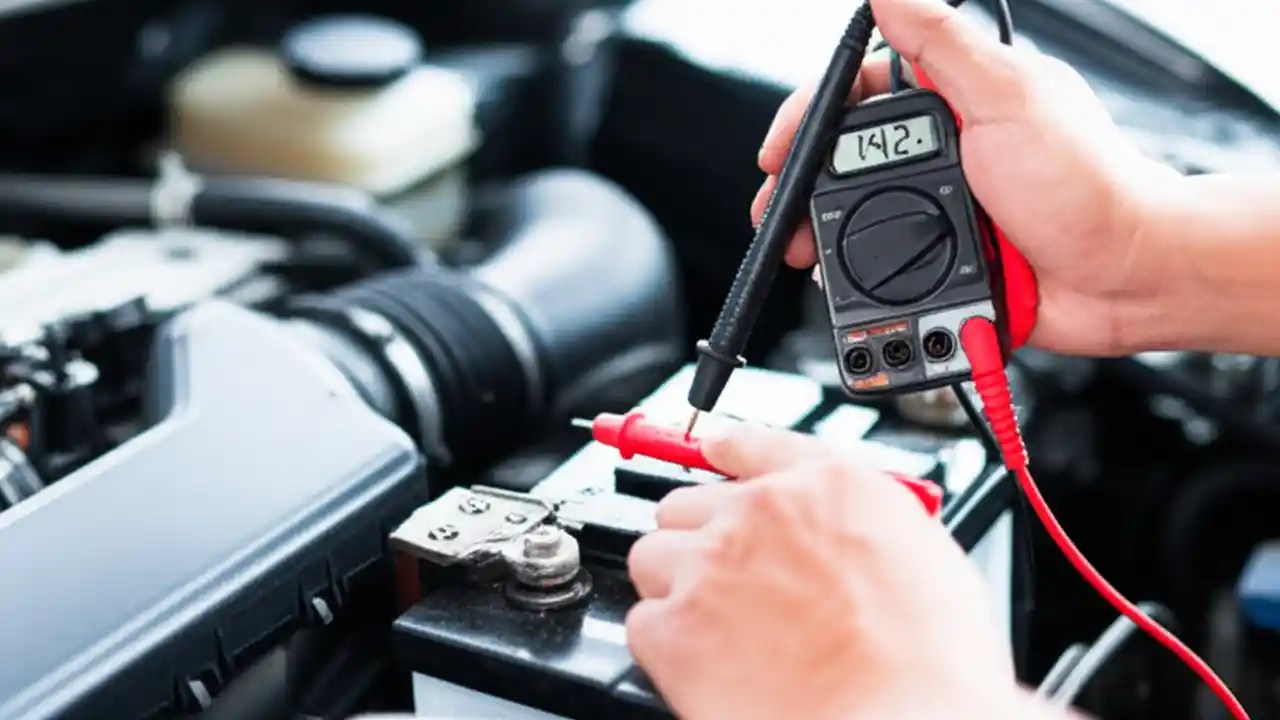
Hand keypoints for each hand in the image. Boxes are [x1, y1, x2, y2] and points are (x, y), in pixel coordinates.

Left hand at [625, 424, 1020, 719]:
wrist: (902, 716)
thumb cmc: (928, 657)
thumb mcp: (923, 550)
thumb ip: (859, 522)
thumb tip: (839, 535)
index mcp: (826, 487)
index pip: (754, 446)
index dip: (727, 454)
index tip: (714, 454)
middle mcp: (758, 513)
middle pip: (685, 506)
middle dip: (702, 540)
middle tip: (732, 583)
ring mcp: (708, 567)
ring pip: (653, 557)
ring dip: (675, 587)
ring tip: (719, 629)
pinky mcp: (673, 628)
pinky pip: (643, 622)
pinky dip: (666, 645)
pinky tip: (710, 664)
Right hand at [752, 0, 1178, 355]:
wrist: (1127, 278)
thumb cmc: (1091, 185)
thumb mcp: (1010, 99)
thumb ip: (945, 47)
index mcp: (959, 99)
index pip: (861, 92)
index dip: (811, 117)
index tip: (781, 148)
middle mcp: (948, 150)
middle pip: (848, 158)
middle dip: (801, 184)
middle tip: (777, 208)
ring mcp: (945, 207)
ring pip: (858, 215)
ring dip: (820, 233)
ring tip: (799, 251)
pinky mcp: (947, 260)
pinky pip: (886, 266)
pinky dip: (858, 276)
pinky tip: (841, 283)